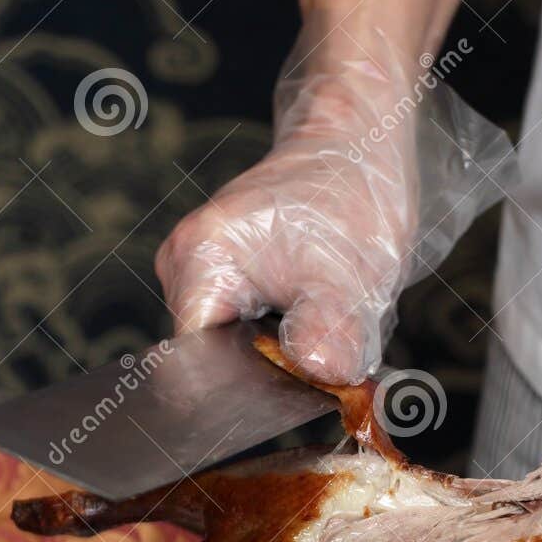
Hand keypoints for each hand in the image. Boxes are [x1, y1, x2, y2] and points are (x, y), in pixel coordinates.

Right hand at [155, 19, 508, 382]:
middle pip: (210, 362)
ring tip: (321, 333)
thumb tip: (319, 374)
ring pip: (228, 352)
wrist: (359, 145)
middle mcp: (182, 267)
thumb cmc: (355, 195)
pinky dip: (277, 343)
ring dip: (275, 361)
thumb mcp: (353, 275)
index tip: (292, 395)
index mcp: (200, 261)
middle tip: (322, 362)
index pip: (196, 365)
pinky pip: (239, 334)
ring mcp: (195, 273)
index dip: (243, 393)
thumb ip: (331, 331)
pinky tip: (310, 324)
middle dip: (266, 378)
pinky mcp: (218, 280)